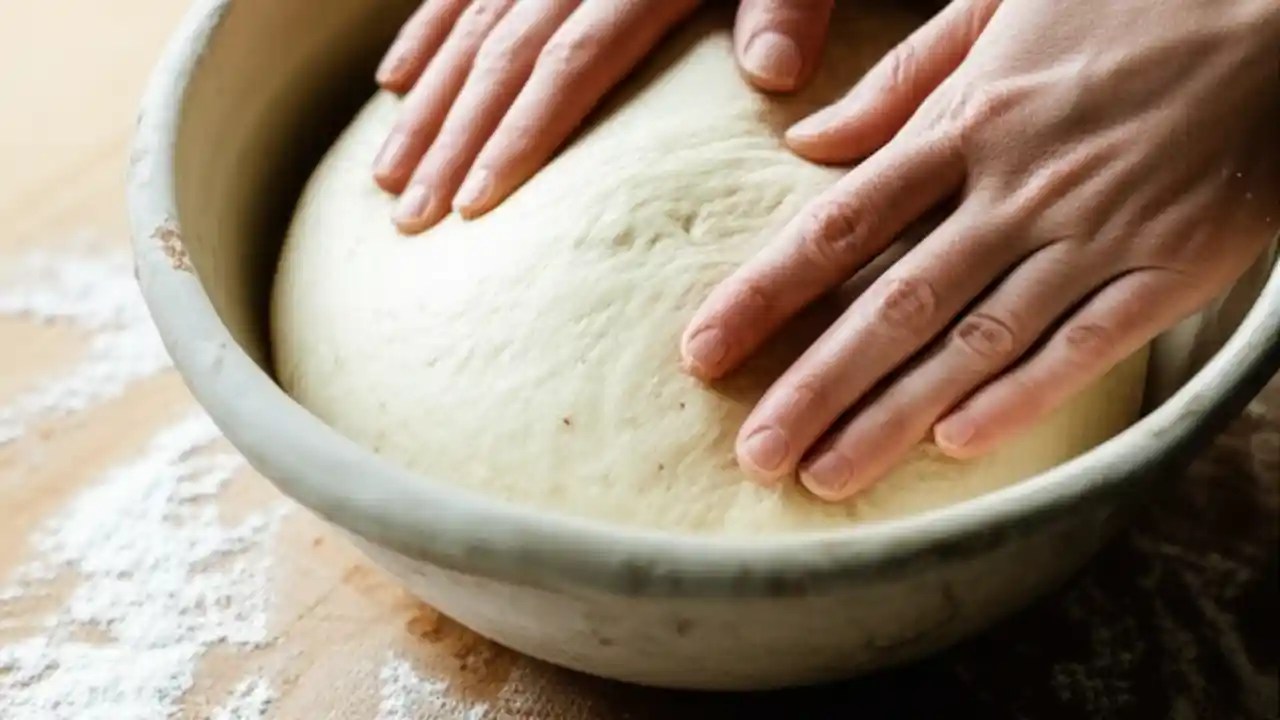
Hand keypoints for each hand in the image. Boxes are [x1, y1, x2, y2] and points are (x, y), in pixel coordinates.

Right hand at [372, 0, 836, 232]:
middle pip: (502, 59)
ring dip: (425, 106)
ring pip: (468, 30)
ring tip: (385, 178)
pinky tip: (393, 82)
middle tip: (409, 220)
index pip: (571, 65)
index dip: (521, 135)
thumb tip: (772, 75)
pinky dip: (424, 34)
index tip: (475, 204)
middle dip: (451, 142)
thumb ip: (786, 4)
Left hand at [682, 0, 1279, 499]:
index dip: (765, 293)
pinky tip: (956, 444)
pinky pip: (1086, 345)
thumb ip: (900, 81)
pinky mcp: (1173, 269)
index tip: (703, 351)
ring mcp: (1095, 233)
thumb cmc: (1130, 1)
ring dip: (894, 415)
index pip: (840, 223)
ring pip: (976, 340)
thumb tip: (807, 142)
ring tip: (824, 475)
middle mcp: (1017, 188)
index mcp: (968, 123)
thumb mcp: (999, 7)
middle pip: (894, 301)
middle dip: (815, 383)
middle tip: (753, 451)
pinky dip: (1022, 397)